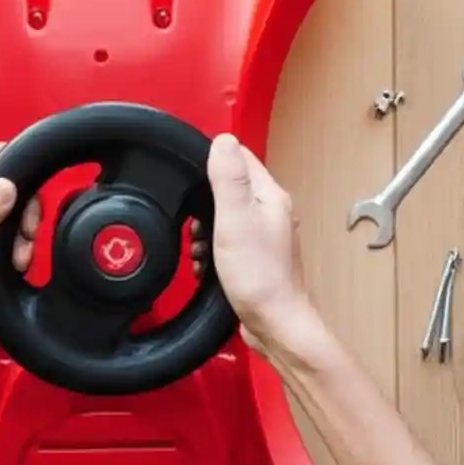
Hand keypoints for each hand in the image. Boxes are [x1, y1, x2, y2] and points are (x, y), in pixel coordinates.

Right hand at [206, 133, 312, 351]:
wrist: (275, 325)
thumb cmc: (258, 275)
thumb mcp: (235, 219)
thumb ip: (228, 179)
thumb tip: (223, 139)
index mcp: (271, 196)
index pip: (241, 158)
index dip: (212, 160)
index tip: (188, 173)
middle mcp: (271, 212)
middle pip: (230, 188)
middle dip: (203, 202)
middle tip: (193, 222)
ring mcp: (265, 237)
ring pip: (225, 216)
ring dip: (205, 229)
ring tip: (198, 247)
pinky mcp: (256, 259)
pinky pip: (227, 241)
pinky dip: (212, 249)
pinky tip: (204, 264)